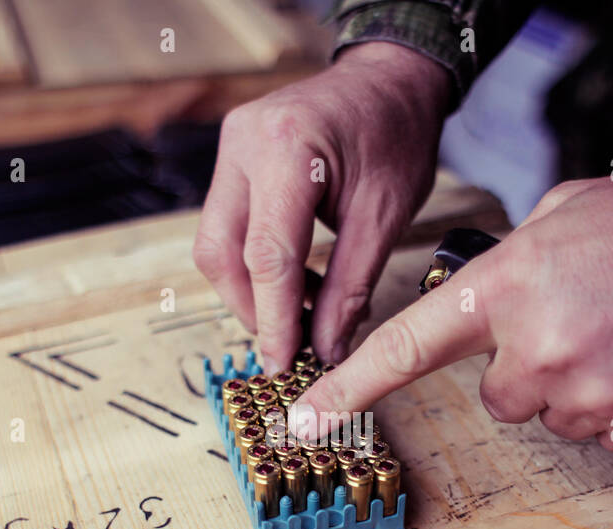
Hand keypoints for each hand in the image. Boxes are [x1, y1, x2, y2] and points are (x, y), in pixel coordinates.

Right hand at [192, 42, 451, 374]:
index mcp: (290, 150)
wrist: (388, 80)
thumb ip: (350, 287)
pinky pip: (227, 225)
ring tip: (300, 316)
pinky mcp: (230, 158)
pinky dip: (254, 264)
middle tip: (290, 346)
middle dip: (251, 309)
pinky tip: (295, 283)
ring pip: (216, 243)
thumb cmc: (396, 136)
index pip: (267, 255)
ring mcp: (230, 147)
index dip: (272, 319)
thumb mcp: (385, 217)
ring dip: (251, 290)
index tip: (283, 364)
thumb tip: (326, 349)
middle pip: (221, 253)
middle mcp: (244, 144)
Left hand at [296, 126, 612, 456]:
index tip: (304, 419)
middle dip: (535, 367)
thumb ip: (513, 268)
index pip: (407, 348)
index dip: (348, 390)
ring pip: (559, 419)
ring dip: (587, 390)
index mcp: (510, 288)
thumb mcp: (570, 215)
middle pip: (501, 397)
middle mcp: (541, 350)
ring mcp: (594, 400)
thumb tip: (489, 309)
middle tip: (593, 324)